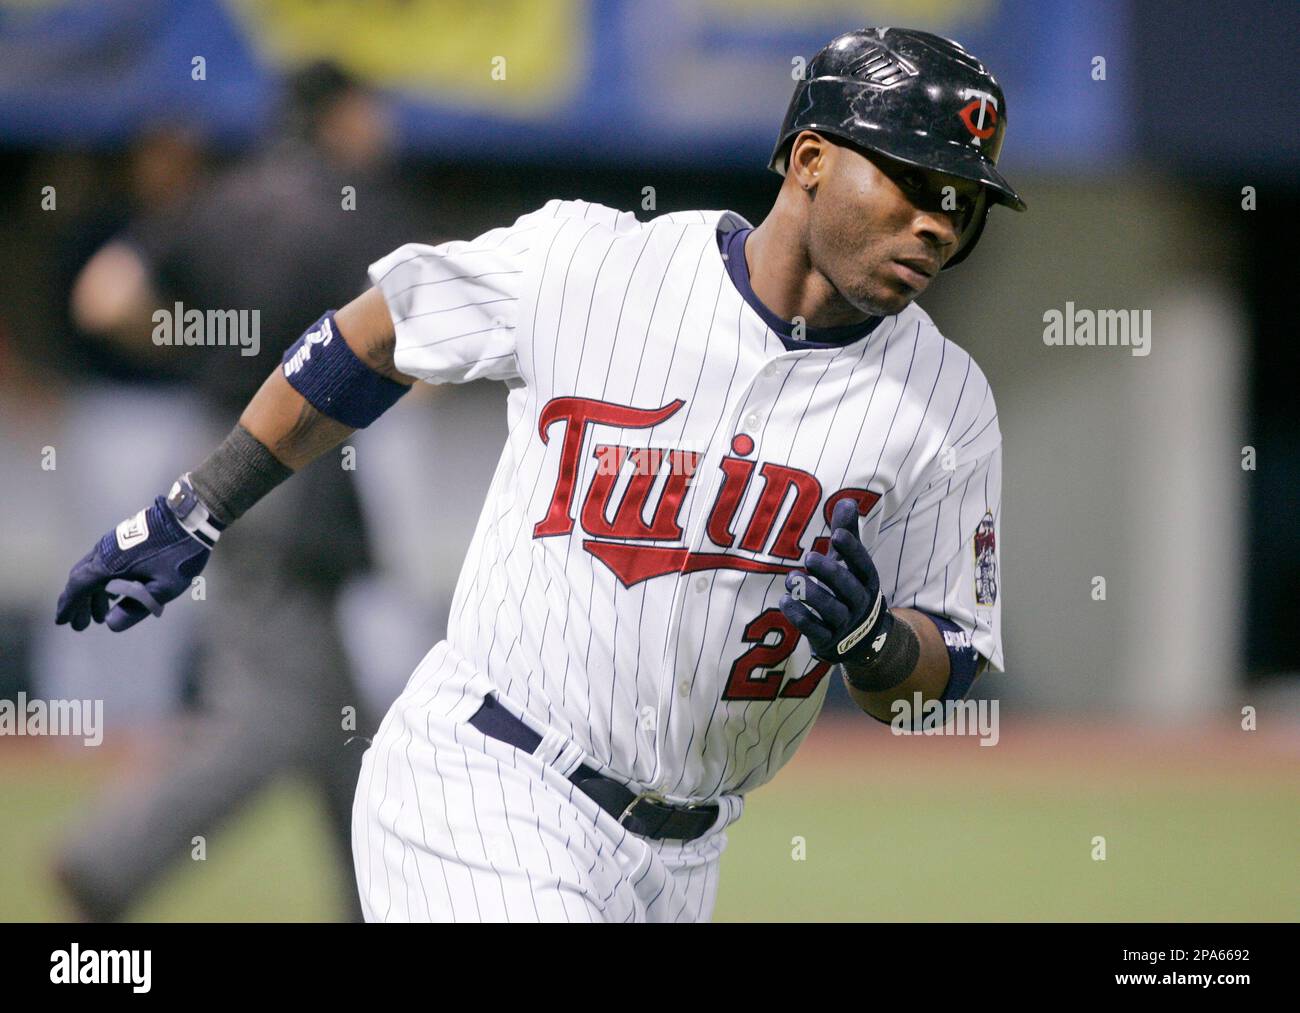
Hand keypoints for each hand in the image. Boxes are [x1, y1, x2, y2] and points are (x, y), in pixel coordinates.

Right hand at [55, 479, 216, 632]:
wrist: (190, 518)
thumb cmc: (179, 555)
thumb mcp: (162, 589)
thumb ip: (135, 609)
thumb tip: (110, 624)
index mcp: (108, 563)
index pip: (77, 587)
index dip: (68, 606)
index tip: (62, 622)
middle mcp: (104, 550)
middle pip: (81, 580)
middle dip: (79, 604)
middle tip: (82, 625)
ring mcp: (113, 542)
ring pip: (93, 571)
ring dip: (92, 593)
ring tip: (100, 615)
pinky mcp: (124, 538)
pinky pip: (104, 563)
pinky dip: (103, 581)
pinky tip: (113, 593)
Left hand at [778, 498, 891, 665]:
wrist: (862, 641)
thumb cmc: (849, 589)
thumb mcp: (850, 564)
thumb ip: (848, 533)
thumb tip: (847, 499)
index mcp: (867, 581)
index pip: (863, 564)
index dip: (852, 550)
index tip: (837, 534)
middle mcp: (859, 603)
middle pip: (848, 587)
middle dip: (830, 572)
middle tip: (809, 558)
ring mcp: (845, 625)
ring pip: (831, 610)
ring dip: (811, 594)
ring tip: (791, 578)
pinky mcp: (828, 641)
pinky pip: (814, 630)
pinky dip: (800, 617)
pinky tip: (785, 602)